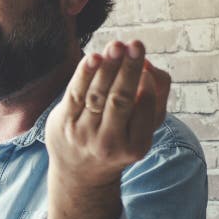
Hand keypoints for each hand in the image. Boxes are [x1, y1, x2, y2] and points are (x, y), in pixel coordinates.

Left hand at [45, 40, 170, 185]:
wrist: (79, 173)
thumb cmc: (118, 140)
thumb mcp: (143, 128)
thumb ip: (155, 97)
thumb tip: (149, 66)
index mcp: (136, 146)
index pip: (145, 110)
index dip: (147, 85)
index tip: (148, 64)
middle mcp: (109, 143)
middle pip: (121, 101)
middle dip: (129, 71)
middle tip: (137, 45)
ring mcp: (83, 134)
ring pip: (97, 96)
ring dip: (107, 68)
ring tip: (117, 46)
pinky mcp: (63, 124)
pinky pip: (75, 94)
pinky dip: (84, 75)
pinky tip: (94, 57)